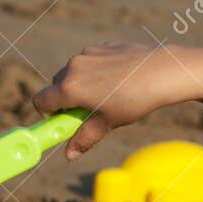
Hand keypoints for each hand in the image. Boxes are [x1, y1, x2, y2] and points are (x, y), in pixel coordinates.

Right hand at [34, 42, 190, 159]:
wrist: (162, 72)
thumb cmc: (134, 100)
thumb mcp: (107, 123)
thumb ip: (84, 138)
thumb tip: (69, 155)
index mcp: (69, 88)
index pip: (40, 101)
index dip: (47, 114)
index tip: (62, 120)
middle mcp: (73, 68)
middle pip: (56, 86)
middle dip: (65, 99)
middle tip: (87, 111)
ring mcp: (87, 54)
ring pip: (73, 72)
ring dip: (81, 84)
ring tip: (107, 96)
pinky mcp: (101, 46)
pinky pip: (90, 61)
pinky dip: (95, 72)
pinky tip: (118, 80)